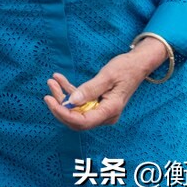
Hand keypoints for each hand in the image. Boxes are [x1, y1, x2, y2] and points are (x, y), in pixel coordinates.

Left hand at [43, 38, 166, 130]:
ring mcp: (101, 110)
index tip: (50, 101)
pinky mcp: (97, 103)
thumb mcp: (107, 76)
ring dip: (62, 97)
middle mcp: (105, 115)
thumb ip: (90, 90)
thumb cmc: (125, 69)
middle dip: (60, 106)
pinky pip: (80, 102)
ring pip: (76, 110)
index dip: (64, 114)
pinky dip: (69, 92)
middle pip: (76, 119)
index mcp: (110, 111)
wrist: (137, 65)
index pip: (82, 121)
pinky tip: (59, 79)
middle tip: (49, 91)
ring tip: (52, 81)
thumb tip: (72, 102)